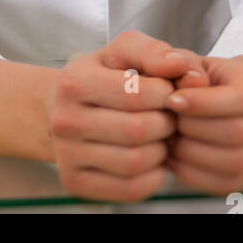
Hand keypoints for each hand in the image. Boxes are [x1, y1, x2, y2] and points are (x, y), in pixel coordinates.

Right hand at [48, 30, 207, 201]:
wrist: (62, 109)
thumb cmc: (100, 77)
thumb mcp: (122, 53)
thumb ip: (153, 52)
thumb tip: (180, 65)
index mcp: (74, 82)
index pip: (136, 93)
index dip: (165, 94)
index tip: (167, 92)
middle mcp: (64, 120)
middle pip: (137, 130)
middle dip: (165, 124)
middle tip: (167, 117)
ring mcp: (67, 154)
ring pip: (134, 162)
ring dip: (160, 152)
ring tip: (159, 138)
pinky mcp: (75, 182)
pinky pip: (129, 189)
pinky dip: (153, 178)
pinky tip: (152, 161)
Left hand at [164, 54, 242, 194]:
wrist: (240, 101)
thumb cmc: (212, 78)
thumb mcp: (200, 63)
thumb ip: (188, 66)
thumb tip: (183, 85)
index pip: (240, 100)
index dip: (202, 102)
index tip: (171, 99)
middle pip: (233, 133)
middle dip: (192, 126)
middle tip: (165, 119)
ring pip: (227, 162)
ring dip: (189, 150)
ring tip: (167, 135)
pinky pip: (217, 184)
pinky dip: (188, 170)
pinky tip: (172, 152)